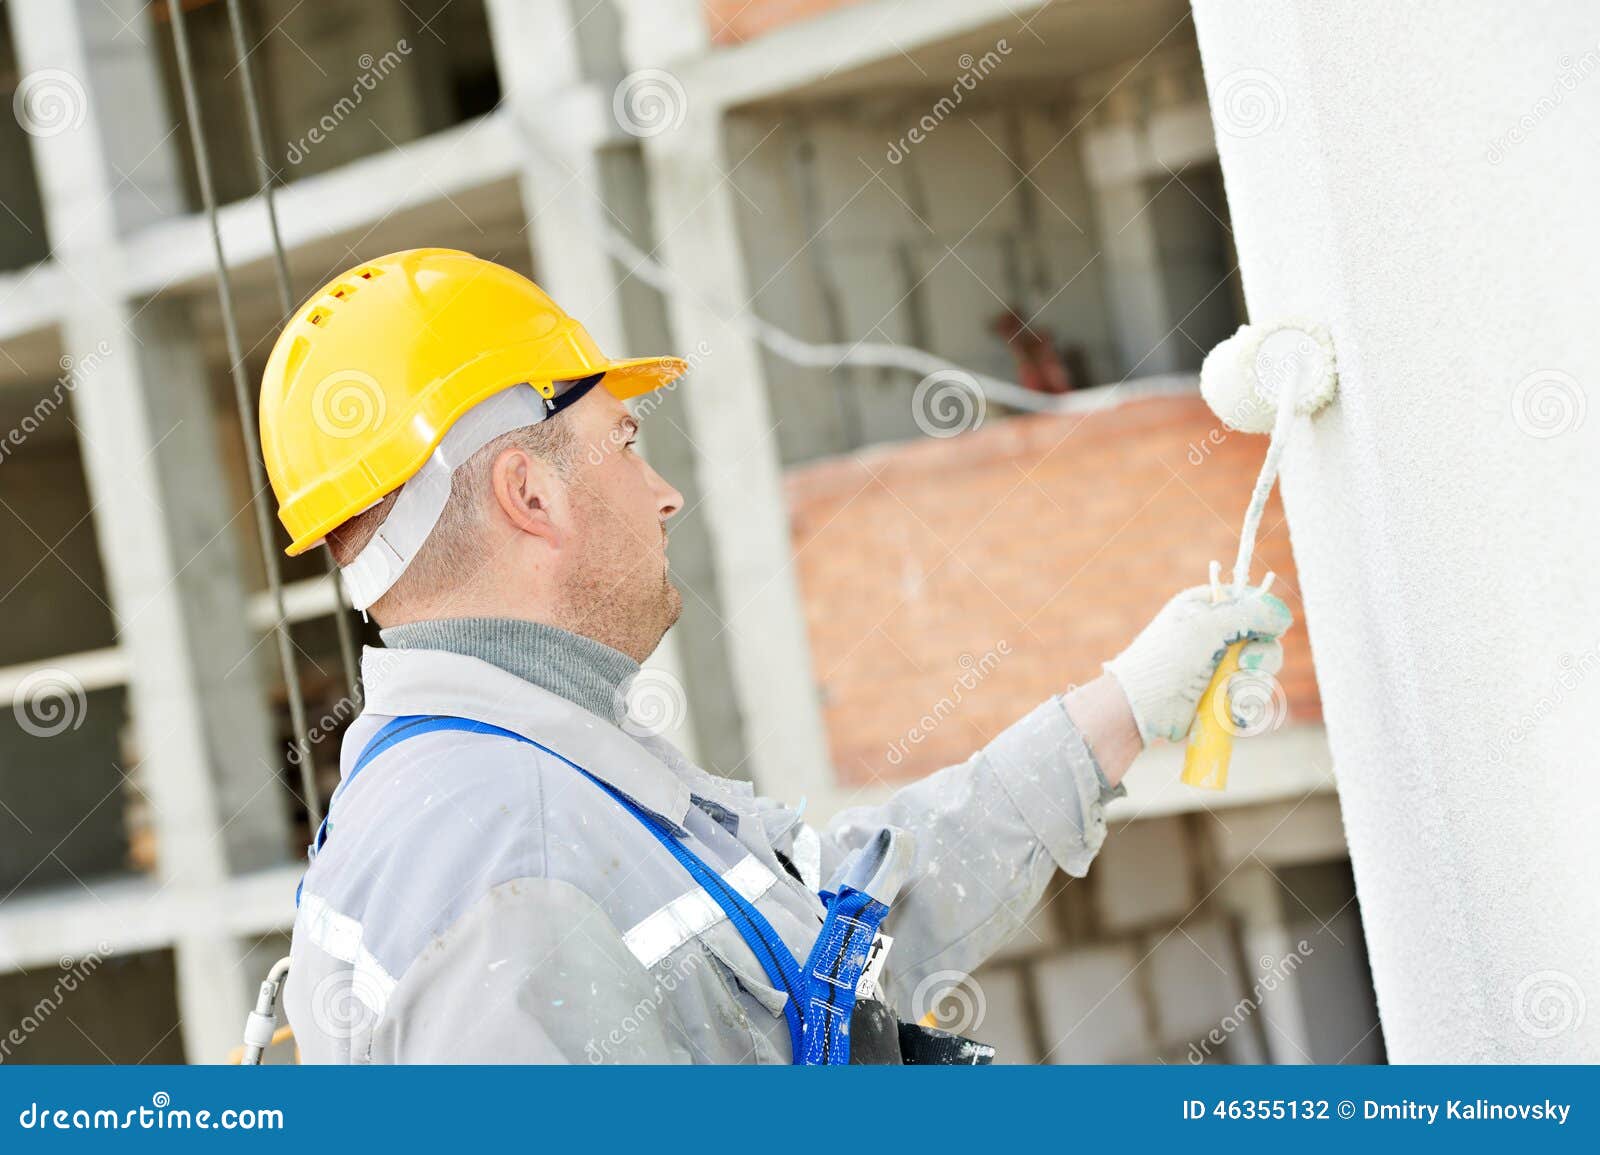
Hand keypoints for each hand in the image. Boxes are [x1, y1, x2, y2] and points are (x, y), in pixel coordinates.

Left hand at [1103, 583, 1292, 744]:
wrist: (1140, 706)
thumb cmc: (1165, 659)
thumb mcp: (1206, 627)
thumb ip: (1247, 615)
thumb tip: (1283, 615)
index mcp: (1207, 607)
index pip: (1251, 603)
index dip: (1265, 617)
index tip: (1266, 630)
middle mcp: (1216, 635)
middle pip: (1265, 640)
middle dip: (1261, 657)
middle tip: (1245, 666)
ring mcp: (1220, 667)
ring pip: (1262, 672)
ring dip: (1252, 685)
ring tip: (1230, 693)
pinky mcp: (1222, 696)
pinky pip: (1251, 698)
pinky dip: (1245, 704)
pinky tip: (1230, 708)